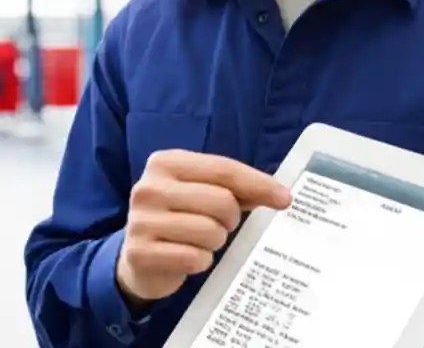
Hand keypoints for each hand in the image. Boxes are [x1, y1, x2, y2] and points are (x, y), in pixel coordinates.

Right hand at [116, 150, 291, 304]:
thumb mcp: (203, 193)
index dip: (258, 183)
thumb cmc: (180, 218)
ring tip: (201, 240)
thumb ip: (239, 189)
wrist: (138, 257)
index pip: (223, 169)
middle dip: (231, 219)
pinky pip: (194, 257)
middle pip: (221, 201)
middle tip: (221, 225)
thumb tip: (282, 195)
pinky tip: (187, 257)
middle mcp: (148, 187)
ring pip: (210, 231)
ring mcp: (140, 221)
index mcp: (165, 162)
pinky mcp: (140, 253)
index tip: (285, 198)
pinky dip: (200, 261)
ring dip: (215, 241)